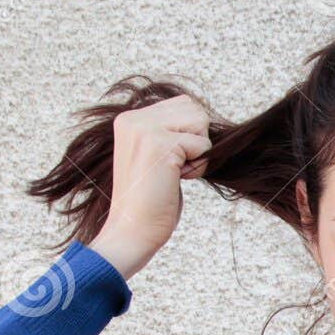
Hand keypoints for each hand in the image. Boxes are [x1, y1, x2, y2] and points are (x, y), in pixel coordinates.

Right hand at [88, 93, 212, 278]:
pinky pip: (203, 146)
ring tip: (172, 173)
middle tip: (173, 169)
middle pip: (194, 108)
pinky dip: (198, 168)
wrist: (132, 230)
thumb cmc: (150, 200)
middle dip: (195, 141)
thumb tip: (204, 116)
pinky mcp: (160, 144)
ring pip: (201, 122)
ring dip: (197, 153)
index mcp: (130, 119)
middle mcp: (133, 118)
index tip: (168, 162)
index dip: (188, 135)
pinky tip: (175, 181)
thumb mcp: (156, 156)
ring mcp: (145, 128)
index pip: (183, 104)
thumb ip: (170, 132)